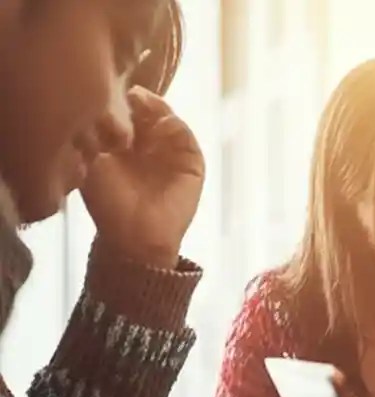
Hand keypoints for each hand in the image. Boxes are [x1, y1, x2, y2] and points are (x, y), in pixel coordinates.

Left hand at [82, 87, 204, 268]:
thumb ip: (98, 135)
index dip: (117, 101)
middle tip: (123, 94)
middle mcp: (149, 146)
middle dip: (135, 100)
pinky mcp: (192, 163)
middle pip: (146, 111)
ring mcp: (172, 153)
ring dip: (154, 107)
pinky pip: (185, 135)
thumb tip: (105, 107)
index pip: (124, 113)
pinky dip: (173, 123)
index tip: (104, 92)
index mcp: (125, 145)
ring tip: (138, 101)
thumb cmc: (109, 204)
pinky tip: (159, 119)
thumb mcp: (93, 163)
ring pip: (166, 118)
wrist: (136, 236)